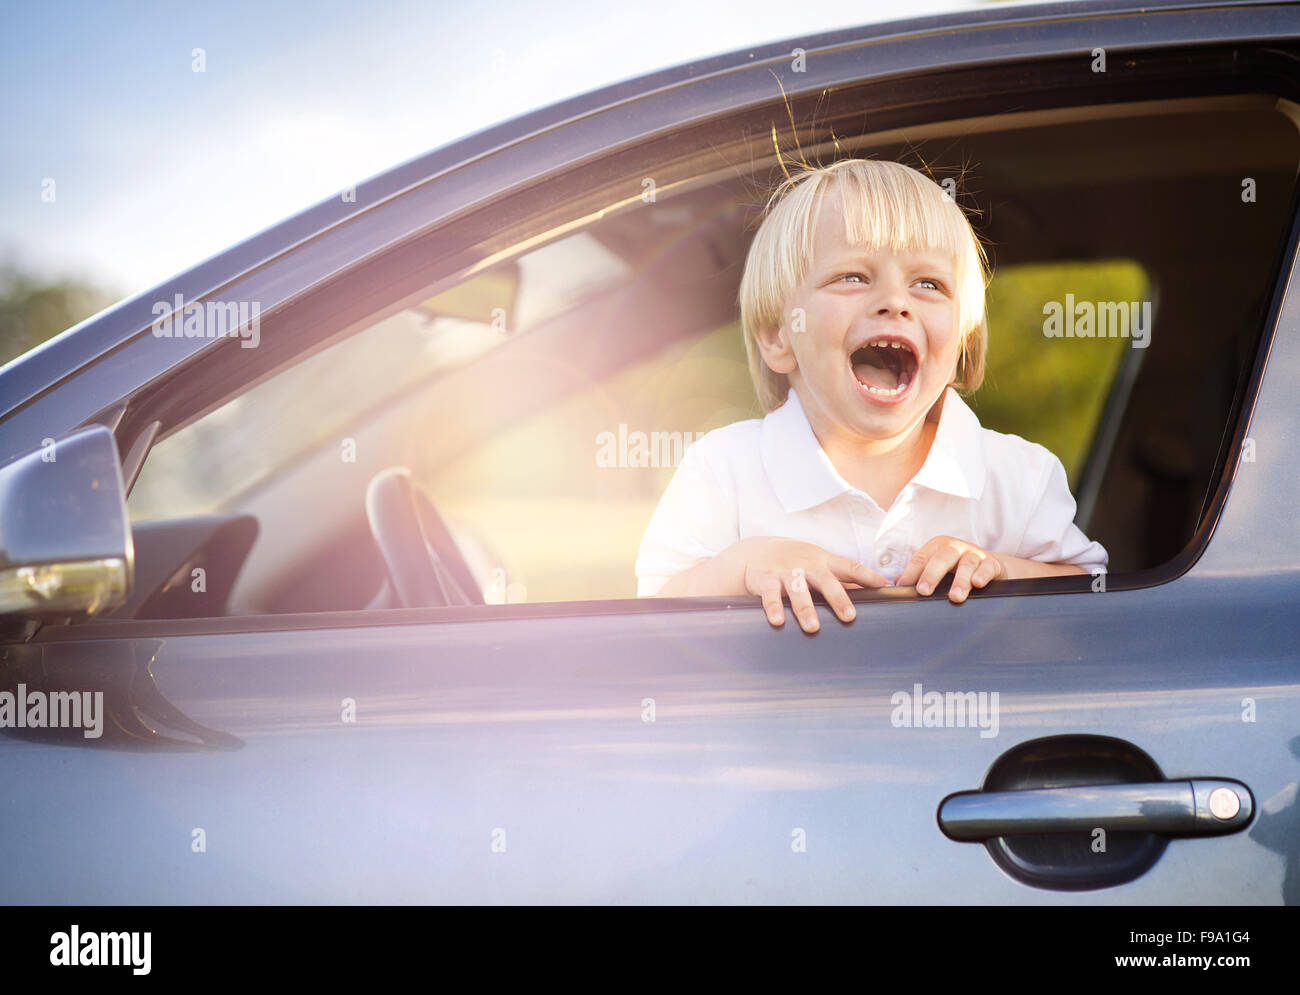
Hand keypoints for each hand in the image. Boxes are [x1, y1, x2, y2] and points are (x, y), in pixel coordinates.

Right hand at [734, 537, 888, 631]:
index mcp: (823, 561)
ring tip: (812, 627)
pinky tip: (778, 621)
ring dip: (805, 608)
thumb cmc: (794, 560)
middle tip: (849, 616)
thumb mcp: (818, 563)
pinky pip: (770, 595)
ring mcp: (785, 572)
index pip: (849, 567)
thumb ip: (841, 578)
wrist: (755, 551)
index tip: (884, 586)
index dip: (867, 576)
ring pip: (798, 590)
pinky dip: (774, 608)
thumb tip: (872, 590)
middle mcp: (806, 565)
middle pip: (825, 580)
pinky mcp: (766, 579)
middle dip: (837, 598)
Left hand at [894, 536, 1005, 603]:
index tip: (903, 588)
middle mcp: (955, 548)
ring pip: (966, 563)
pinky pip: (988, 566)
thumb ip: (918, 574)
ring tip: (955, 597)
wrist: (990, 565)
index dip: (911, 573)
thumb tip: (897, 584)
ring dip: (960, 580)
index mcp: (937, 547)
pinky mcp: (991, 563)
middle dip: (931, 574)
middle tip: (923, 591)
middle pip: (942, 558)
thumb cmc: (956, 569)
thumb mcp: (937, 568)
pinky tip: (978, 584)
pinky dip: (983, 574)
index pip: (921, 558)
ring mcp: (974, 554)